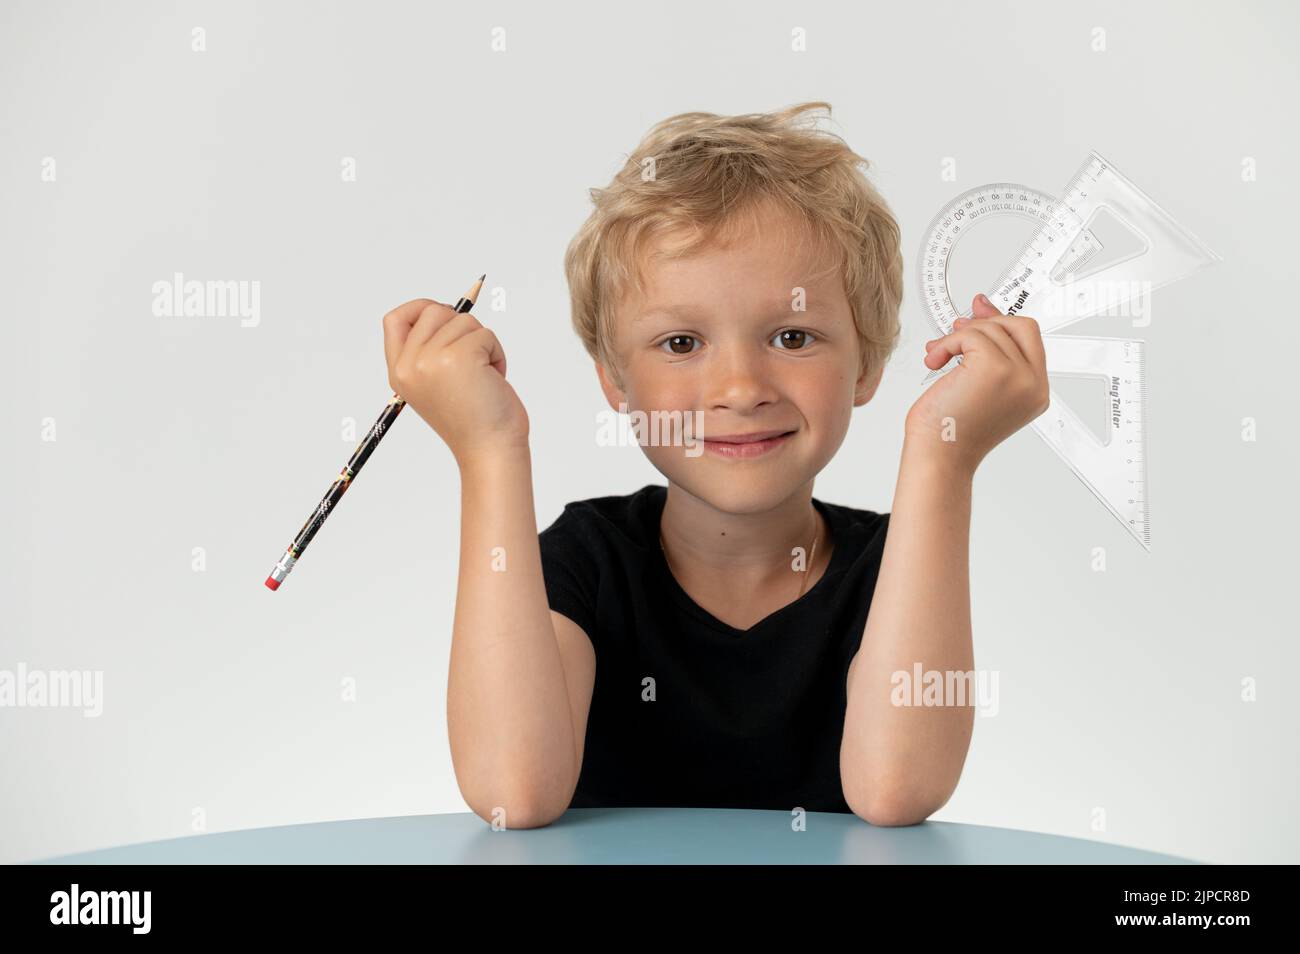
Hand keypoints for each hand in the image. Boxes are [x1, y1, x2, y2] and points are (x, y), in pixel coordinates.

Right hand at [382, 298, 529, 463]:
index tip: (444, 315)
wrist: (489, 451)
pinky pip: (485, 334)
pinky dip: (497, 354)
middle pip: (433, 311)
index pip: (395, 319)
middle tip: (474, 356)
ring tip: (484, 375)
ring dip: (483, 343)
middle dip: (461, 327)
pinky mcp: (460, 357)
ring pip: (463, 320)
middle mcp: (409, 364)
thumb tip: (445, 312)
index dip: (419, 308)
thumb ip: (429, 352)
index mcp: (399, 372)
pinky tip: (494, 379)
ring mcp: (431, 359)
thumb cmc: (473, 419)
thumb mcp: (436, 385)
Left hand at [905, 293, 1049, 473]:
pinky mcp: (996, 368)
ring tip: (938, 357)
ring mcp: (1018, 375)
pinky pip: (971, 335)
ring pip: (990, 329)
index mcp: (1034, 392)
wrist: (938, 457)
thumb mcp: (977, 388)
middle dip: (986, 323)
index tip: (979, 313)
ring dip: (956, 338)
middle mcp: (1033, 385)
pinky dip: (947, 343)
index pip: (1030, 341)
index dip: (1003, 323)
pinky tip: (935, 362)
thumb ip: (989, 355)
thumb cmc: (949, 431)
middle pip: (1020, 326)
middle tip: (957, 330)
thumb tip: (980, 313)